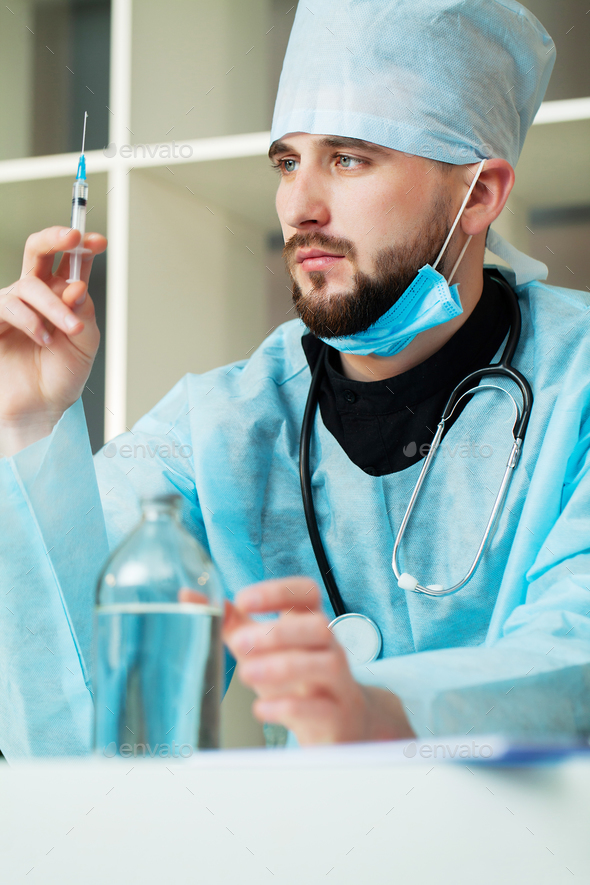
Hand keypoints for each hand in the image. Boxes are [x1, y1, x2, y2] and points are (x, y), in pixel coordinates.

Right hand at [0, 226, 106, 454]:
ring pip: (30, 285)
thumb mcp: (86, 344)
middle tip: (74, 239)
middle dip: (55, 239)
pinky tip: (43, 338)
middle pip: (38, 251)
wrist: (41, 408)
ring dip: (54, 305)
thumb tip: (77, 286)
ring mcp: (13, 305)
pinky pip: (8, 305)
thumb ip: (84, 313)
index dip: (82, 245)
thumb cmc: (62, 377)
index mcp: (61, 295)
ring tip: (70, 330)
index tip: (98, 241)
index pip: (70, 261)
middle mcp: (36, 295)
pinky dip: (30, 320)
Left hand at [223, 577, 414, 744]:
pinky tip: (262, 710)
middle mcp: (329, 648)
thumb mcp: (262, 648)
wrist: (341, 723)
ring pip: (326, 664)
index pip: (306, 593)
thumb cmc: (297, 678)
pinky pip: (321, 708)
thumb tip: (190, 595)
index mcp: (309, 623)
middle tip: (240, 642)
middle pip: (319, 626)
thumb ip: (231, 622)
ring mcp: (338, 682)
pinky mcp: (337, 716)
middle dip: (279, 631)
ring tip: (247, 673)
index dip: (277, 592)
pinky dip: (290, 708)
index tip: (244, 599)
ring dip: (284, 666)